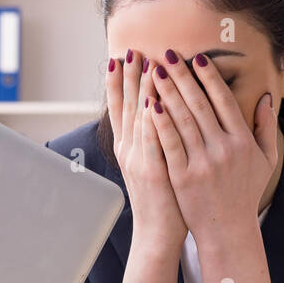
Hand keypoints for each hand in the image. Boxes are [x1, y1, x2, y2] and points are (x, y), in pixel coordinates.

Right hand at [106, 51, 187, 256]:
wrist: (157, 233)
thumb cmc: (163, 199)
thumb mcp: (154, 165)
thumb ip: (155, 140)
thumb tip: (159, 115)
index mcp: (130, 148)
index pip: (122, 108)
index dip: (120, 82)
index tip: (120, 57)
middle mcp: (129, 150)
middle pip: (127, 106)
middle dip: (129, 77)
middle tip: (130, 49)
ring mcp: (139, 160)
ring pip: (138, 118)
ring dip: (141, 89)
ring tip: (144, 63)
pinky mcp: (153, 172)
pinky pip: (152, 140)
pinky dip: (151, 120)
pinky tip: (153, 101)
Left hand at [148, 50, 277, 251]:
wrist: (228, 231)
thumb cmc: (245, 194)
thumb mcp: (266, 160)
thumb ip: (266, 127)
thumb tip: (265, 97)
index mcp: (242, 141)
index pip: (224, 101)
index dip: (209, 78)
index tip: (197, 59)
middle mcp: (224, 148)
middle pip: (199, 105)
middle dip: (182, 77)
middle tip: (167, 55)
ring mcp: (203, 163)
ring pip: (182, 120)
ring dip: (167, 92)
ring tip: (153, 72)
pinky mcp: (183, 177)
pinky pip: (170, 144)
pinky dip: (160, 123)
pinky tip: (150, 105)